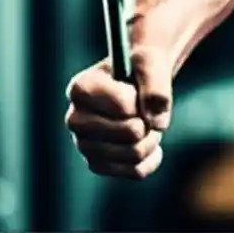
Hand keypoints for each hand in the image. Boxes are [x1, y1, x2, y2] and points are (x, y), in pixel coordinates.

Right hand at [65, 46, 173, 179]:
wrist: (139, 80)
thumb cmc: (142, 67)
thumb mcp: (151, 61)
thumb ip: (156, 86)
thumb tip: (157, 123)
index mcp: (80, 89)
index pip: (125, 105)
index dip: (141, 97)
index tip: (135, 88)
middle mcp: (75, 119)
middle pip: (130, 133)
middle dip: (149, 121)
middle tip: (145, 109)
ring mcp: (84, 145)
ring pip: (134, 154)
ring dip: (152, 138)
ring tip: (146, 122)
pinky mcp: (98, 164)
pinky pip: (137, 171)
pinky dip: (152, 157)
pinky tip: (148, 141)